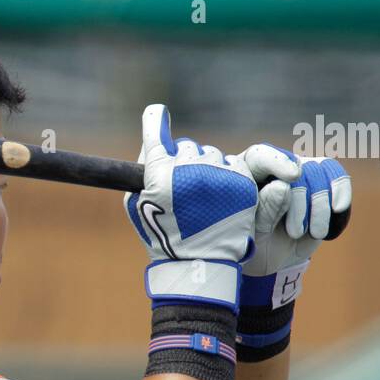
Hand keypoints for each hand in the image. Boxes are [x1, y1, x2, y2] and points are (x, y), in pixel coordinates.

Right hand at [123, 104, 259, 311]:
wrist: (199, 265)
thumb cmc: (162, 236)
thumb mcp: (137, 204)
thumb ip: (143, 169)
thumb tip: (154, 139)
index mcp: (160, 172)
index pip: (156, 133)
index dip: (155, 122)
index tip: (157, 114)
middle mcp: (190, 168)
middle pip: (188, 148)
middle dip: (185, 162)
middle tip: (185, 190)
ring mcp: (218, 174)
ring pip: (213, 156)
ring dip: (208, 170)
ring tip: (205, 201)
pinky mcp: (242, 182)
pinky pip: (234, 167)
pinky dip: (228, 179)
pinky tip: (221, 200)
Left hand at [231, 145, 351, 308]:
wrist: (267, 258)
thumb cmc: (252, 242)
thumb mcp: (252, 232)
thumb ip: (265, 208)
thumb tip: (283, 185)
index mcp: (247, 173)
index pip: (261, 157)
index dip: (277, 161)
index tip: (292, 175)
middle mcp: (274, 167)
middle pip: (296, 167)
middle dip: (300, 200)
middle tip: (294, 232)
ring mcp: (299, 175)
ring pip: (318, 171)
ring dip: (320, 204)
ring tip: (315, 232)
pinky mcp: (321, 187)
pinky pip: (337, 178)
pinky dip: (341, 192)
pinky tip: (337, 209)